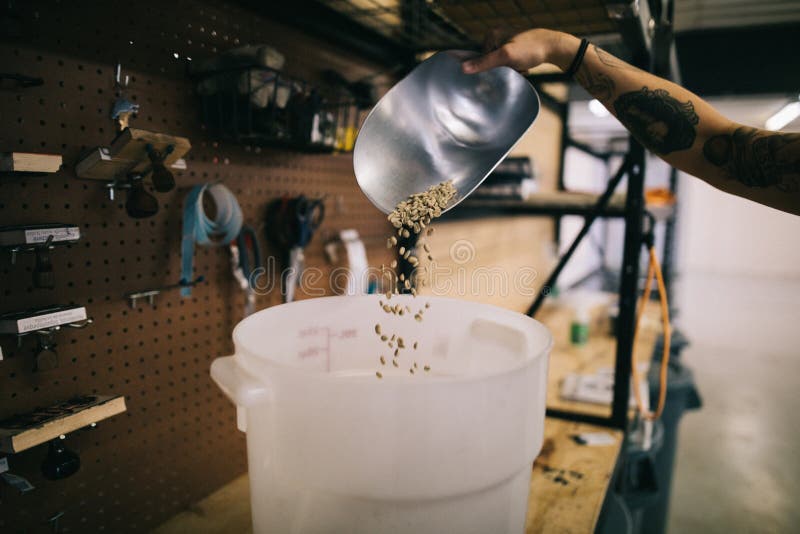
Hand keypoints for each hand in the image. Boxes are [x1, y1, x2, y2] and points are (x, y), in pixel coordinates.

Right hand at [462, 28, 576, 73]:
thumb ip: (484, 62)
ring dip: (511, 70)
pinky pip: (511, 65)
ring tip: (522, 67)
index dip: (492, 68)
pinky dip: (517, 69)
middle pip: (492, 62)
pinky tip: (525, 67)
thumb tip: (463, 68)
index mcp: (492, 34)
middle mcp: (498, 36)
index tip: (504, 68)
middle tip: (515, 68)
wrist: (554, 48)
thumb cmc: (530, 49)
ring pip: (502, 65)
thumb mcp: (505, 57)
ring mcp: (508, 43)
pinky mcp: (517, 50)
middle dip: (503, 69)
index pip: (481, 59)